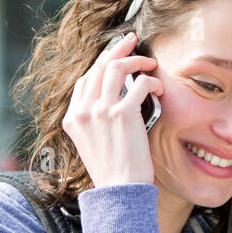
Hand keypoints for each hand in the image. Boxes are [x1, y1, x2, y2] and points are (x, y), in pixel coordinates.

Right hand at [62, 33, 163, 187]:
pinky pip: (139, 83)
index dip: (102, 63)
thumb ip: (97, 120)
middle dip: (118, 49)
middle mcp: (82, 111)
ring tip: (150, 62)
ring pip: (116, 67)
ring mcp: (100, 111)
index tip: (117, 55)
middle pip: (98, 66)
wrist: (120, 191)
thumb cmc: (114, 171)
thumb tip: (115, 99)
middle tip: (133, 41)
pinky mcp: (122, 114)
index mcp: (72, 118)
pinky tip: (158, 87)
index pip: (85, 80)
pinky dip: (151, 80)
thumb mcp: (94, 144)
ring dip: (136, 60)